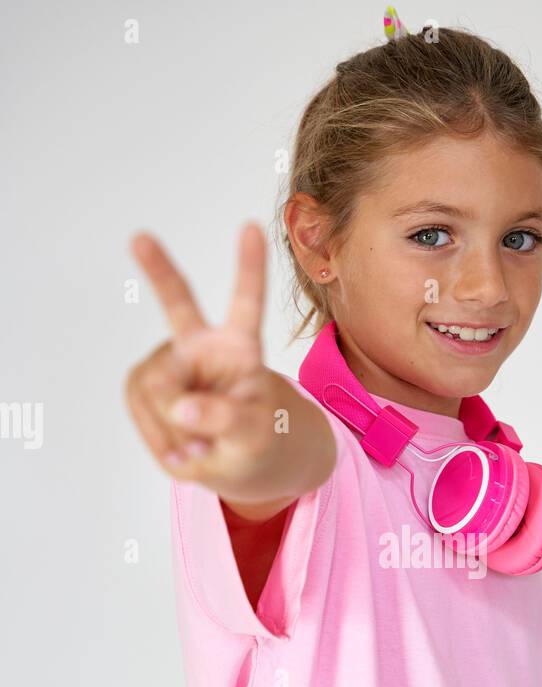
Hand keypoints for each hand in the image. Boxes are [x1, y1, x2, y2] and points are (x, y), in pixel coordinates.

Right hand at [124, 223, 318, 505]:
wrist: (234, 460)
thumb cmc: (257, 438)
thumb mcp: (257, 435)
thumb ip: (227, 419)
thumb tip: (181, 406)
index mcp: (241, 347)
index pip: (247, 304)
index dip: (250, 268)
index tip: (251, 226)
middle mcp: (201, 345)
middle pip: (178, 303)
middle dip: (158, 270)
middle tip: (140, 237)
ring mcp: (169, 363)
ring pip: (159, 393)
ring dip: (177, 432)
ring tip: (202, 449)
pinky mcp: (145, 385)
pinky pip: (143, 411)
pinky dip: (160, 440)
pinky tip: (181, 450)